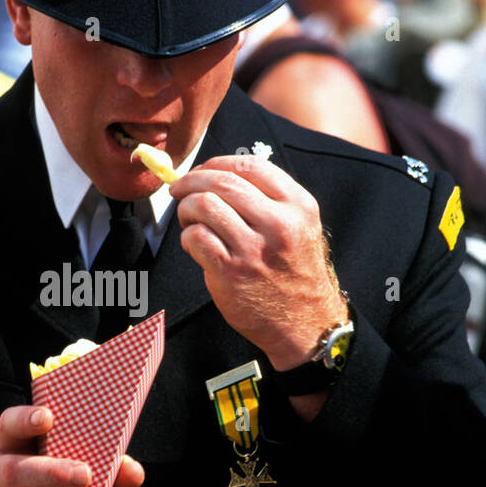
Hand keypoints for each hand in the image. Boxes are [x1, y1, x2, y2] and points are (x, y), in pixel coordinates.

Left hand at [169, 154, 346, 369]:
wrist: (306, 323)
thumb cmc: (296, 273)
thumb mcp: (300, 227)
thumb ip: (269, 200)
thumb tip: (218, 175)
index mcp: (298, 205)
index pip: (250, 165)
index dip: (216, 162)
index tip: (202, 170)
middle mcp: (278, 223)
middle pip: (222, 182)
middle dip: (192, 180)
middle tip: (179, 189)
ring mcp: (253, 248)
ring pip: (204, 206)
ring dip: (187, 209)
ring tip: (189, 219)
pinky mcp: (231, 272)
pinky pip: (195, 238)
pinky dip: (188, 237)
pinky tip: (195, 245)